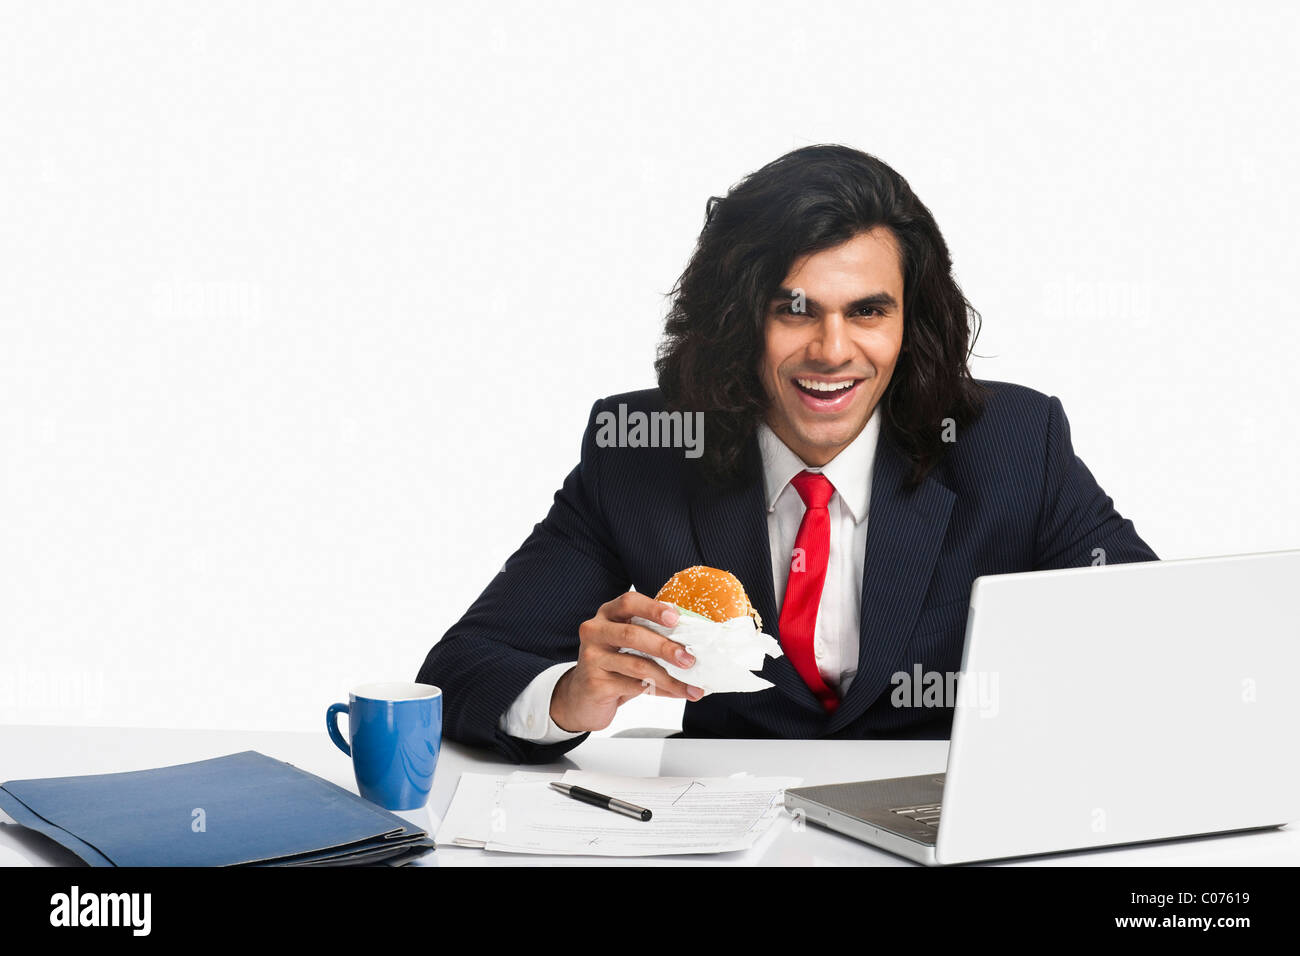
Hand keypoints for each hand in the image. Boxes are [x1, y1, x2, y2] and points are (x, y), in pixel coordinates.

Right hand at [549, 591, 704, 732]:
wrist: (582, 697)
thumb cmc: (613, 666)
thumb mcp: (628, 645)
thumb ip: (651, 636)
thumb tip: (694, 642)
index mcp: (607, 615)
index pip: (629, 602)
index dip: (653, 608)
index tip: (676, 618)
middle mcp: (595, 631)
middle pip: (632, 634)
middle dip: (665, 647)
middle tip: (689, 659)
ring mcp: (592, 658)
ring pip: (636, 665)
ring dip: (668, 677)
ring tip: (690, 686)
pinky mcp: (594, 683)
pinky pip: (633, 686)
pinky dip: (660, 691)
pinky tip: (676, 693)